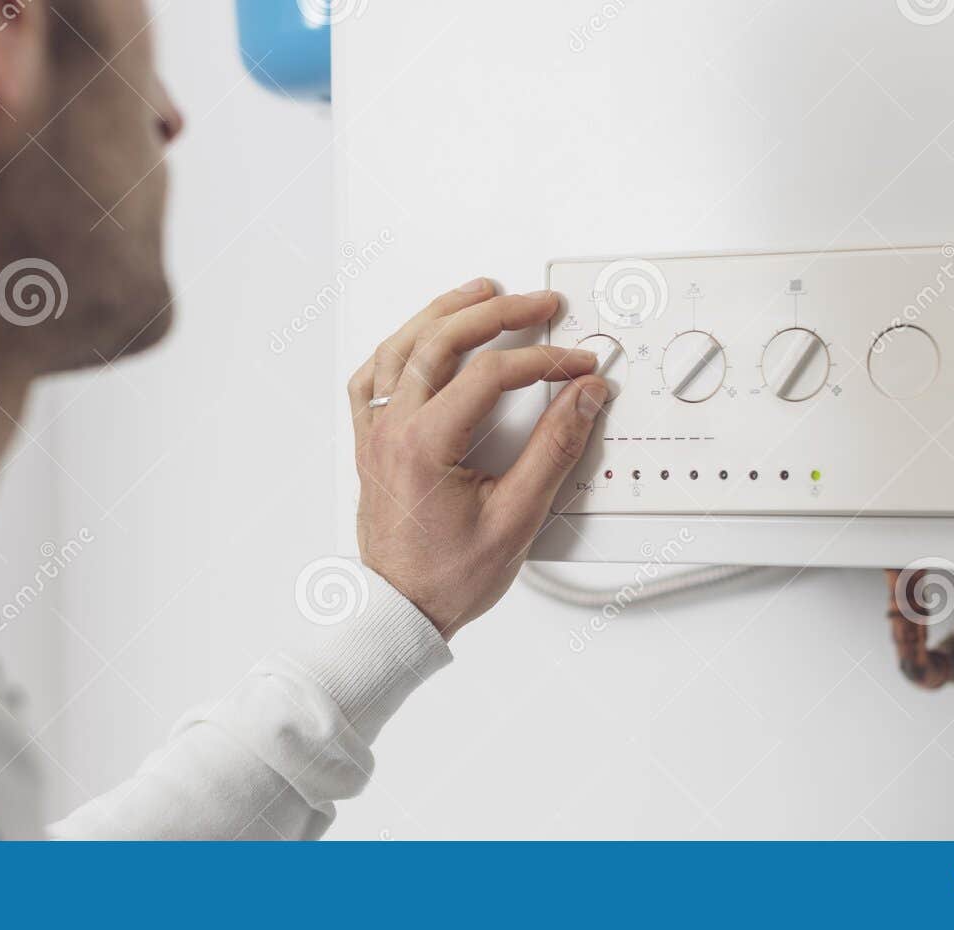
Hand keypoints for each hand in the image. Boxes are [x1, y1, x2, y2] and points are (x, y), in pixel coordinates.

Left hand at [348, 279, 607, 639]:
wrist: (400, 612)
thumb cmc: (446, 578)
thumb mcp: (516, 518)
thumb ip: (554, 450)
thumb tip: (583, 398)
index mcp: (425, 444)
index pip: (492, 375)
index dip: (543, 362)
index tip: (577, 367)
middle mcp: (392, 429)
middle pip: (442, 341)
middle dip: (497, 313)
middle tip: (538, 304)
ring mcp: (375, 432)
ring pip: (402, 347)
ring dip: (444, 313)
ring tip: (481, 293)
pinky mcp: (371, 443)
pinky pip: (373, 377)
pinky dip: (399, 348)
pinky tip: (418, 338)